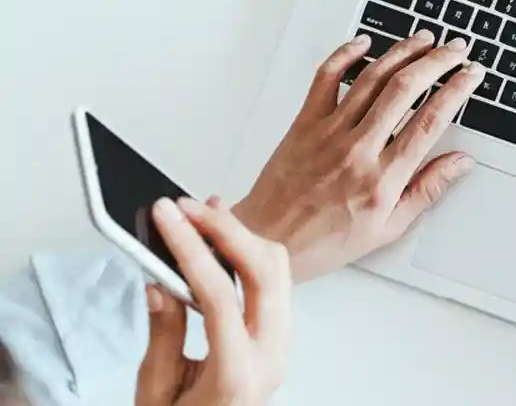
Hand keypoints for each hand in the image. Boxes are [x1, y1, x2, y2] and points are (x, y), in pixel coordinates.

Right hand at [136, 197, 289, 405]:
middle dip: (226, 231)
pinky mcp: (277, 339)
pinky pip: (274, 286)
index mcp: (237, 374)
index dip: (190, 249)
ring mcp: (280, 347)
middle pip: (265, 273)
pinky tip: (223, 241)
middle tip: (186, 207)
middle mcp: (270, 357)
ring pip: (278, 274)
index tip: (166, 215)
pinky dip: (250, 256)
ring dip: (243, 237)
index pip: (219, 296)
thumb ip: (163, 335)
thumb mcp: (156, 392)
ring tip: (203, 213)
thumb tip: (160, 281)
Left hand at [232, 32, 484, 281]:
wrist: (266, 242)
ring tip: (424, 39)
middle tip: (455, 49)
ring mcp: (329, 131)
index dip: (457, 90)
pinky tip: (364, 42)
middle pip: (406, 88)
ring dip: (403, 52)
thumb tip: (460, 163)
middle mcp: (358, 149)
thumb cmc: (324, 240)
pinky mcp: (304, 123)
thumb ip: (427, 190)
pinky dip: (345, 54)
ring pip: (372, 77)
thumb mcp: (388, 228)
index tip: (471, 75)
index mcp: (383, 178)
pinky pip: (326, 78)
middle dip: (437, 61)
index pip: (430, 121)